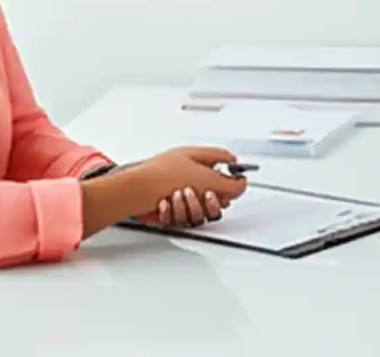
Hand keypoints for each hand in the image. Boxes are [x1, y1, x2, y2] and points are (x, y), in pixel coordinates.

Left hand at [130, 147, 247, 223]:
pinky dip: (173, 211)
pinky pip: (182, 218)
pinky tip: (165, 203)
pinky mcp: (170, 210)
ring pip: (199, 212)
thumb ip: (231, 184)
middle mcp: (189, 176)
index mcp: (199, 161)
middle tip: (203, 194)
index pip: (224, 168)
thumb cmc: (163, 176)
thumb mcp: (207, 178)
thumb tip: (243, 185)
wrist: (136, 192)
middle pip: (215, 196)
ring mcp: (179, 193)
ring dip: (189, 206)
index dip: (232, 179)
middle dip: (209, 199)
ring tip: (177, 196)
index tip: (236, 186)